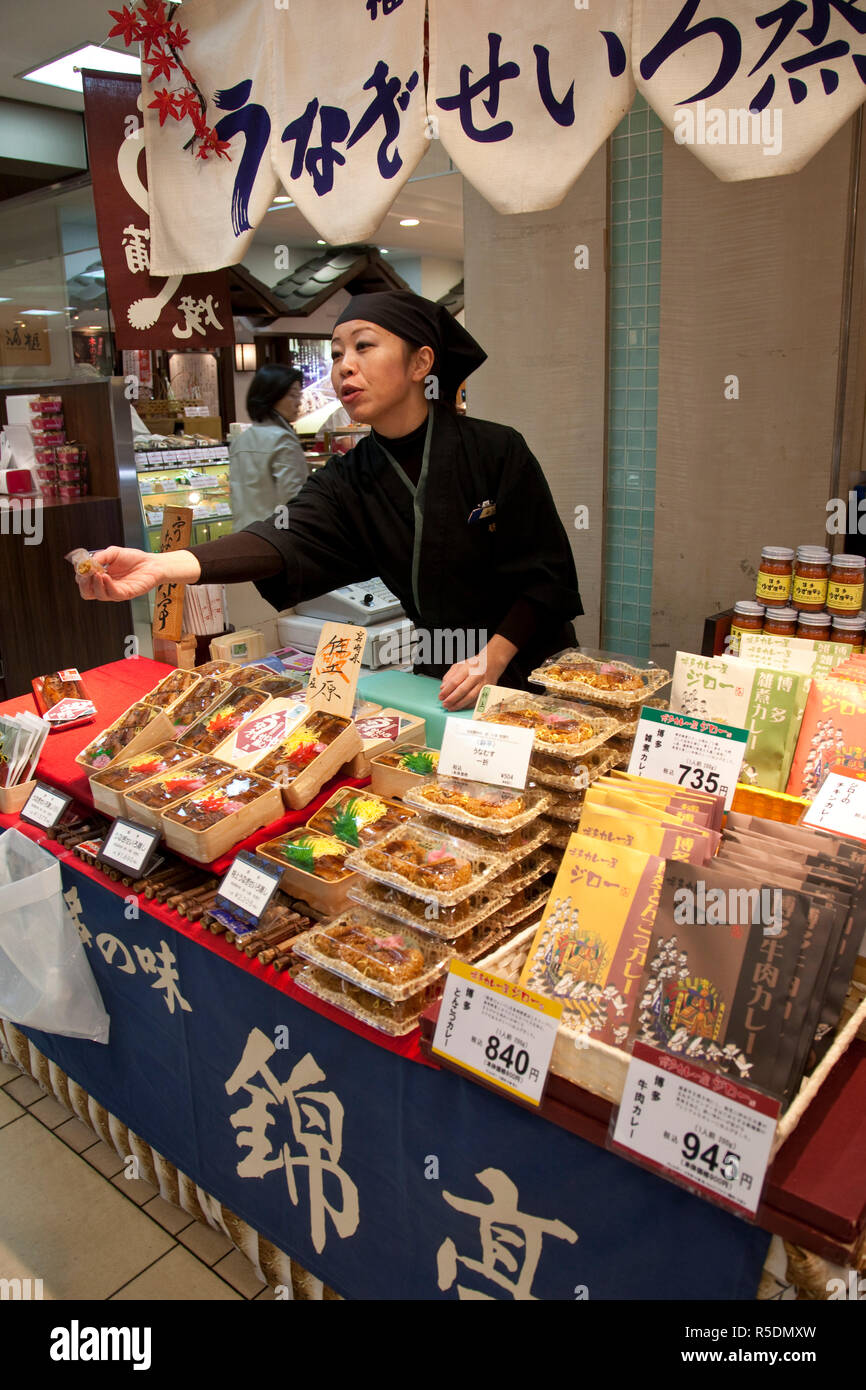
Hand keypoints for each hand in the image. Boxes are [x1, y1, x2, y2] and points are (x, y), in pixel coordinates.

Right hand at [75, 546, 199, 601]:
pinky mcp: (125, 594)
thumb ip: (100, 557)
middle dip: (83, 583)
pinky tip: (106, 576)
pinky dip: (106, 586)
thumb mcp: (113, 553)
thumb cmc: (134, 559)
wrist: (152, 563)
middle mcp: (106, 586)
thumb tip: (87, 563)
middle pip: (87, 593)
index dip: (80, 575)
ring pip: (98, 595)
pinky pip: (112, 594)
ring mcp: (115, 591)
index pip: (83, 582)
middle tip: (85, 572)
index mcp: (100, 577)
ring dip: (94, 584)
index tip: (81, 566)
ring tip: (97, 572)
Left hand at [438, 637, 515, 711]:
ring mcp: (483, 684)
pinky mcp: (488, 691)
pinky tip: (460, 706)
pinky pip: (477, 701)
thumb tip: (443, 688)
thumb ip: (450, 676)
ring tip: (450, 708)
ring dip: (459, 704)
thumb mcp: (459, 665)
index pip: (455, 681)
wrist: (492, 663)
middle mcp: (477, 676)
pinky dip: (467, 705)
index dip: (446, 690)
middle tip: (444, 704)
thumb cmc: (474, 664)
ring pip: (470, 697)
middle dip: (452, 699)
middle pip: (463, 690)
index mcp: (468, 668)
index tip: (440, 696)